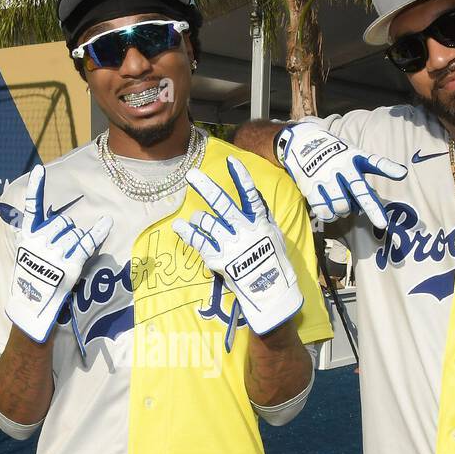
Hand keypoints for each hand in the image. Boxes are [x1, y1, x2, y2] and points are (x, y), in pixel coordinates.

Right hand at [5, 164, 111, 343]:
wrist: (33, 304)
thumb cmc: (31, 277)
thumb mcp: (25, 252)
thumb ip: (36, 234)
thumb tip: (56, 221)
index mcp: (27, 235)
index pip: (31, 207)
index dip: (35, 187)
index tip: (39, 169)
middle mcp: (40, 241)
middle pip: (63, 222)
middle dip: (66, 230)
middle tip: (60, 249)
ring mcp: (56, 253)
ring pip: (75, 232)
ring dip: (76, 240)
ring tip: (65, 257)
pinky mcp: (71, 265)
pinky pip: (88, 242)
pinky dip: (99, 232)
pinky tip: (107, 222)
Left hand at [173, 155, 302, 338]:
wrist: (269, 291)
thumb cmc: (274, 261)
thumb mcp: (274, 234)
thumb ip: (262, 215)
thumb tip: (254, 195)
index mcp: (259, 223)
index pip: (250, 196)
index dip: (241, 178)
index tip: (231, 161)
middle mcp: (243, 231)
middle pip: (222, 205)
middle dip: (206, 187)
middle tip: (191, 174)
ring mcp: (229, 245)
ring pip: (207, 222)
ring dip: (200, 217)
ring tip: (198, 217)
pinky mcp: (217, 260)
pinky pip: (198, 242)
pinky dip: (188, 232)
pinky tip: (180, 225)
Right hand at [275, 121, 406, 228]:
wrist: (304, 144)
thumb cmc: (337, 153)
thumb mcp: (358, 154)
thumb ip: (377, 165)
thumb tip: (402, 174)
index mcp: (355, 159)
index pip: (375, 166)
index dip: (387, 173)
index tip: (394, 195)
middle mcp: (340, 168)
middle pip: (356, 197)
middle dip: (364, 209)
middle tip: (356, 204)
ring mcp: (324, 178)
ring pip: (340, 207)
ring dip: (344, 211)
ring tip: (341, 203)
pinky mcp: (311, 189)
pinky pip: (324, 212)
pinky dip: (330, 215)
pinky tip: (330, 208)